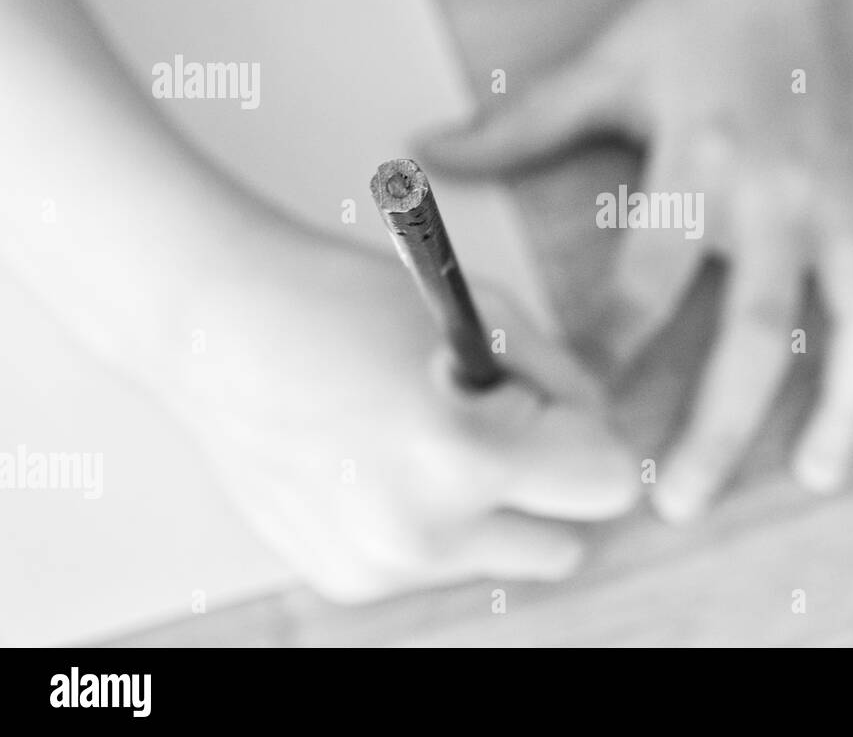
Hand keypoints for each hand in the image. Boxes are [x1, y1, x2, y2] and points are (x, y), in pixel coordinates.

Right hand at [161, 234, 637, 601]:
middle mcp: (421, 531)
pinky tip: (382, 458)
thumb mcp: (485, 315)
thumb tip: (606, 430)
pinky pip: (436, 561)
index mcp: (462, 456)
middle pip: (566, 543)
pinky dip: (432, 519)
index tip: (549, 407)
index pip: (610, 485)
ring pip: (500, 556)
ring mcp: (378, 564)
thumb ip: (565, 380)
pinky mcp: (346, 578)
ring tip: (428, 435)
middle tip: (497, 425)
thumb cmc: (346, 302)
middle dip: (549, 486)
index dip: (589, 435)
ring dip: (491, 507)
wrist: (215, 329)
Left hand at [421, 0, 852, 520]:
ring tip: (820, 472)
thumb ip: (520, 122)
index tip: (575, 420)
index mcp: (699, 160)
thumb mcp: (608, 62)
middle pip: (760, 327)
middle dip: (724, 424)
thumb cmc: (702, 9)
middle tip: (684, 502)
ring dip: (850, 401)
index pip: (643, 280)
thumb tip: (421, 151)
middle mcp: (782, 192)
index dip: (605, 353)